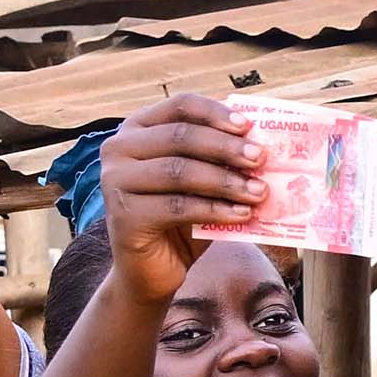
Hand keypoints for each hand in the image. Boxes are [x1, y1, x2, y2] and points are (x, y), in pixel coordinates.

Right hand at [99, 92, 261, 318]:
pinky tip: (243, 215)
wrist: (153, 270)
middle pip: (181, 137)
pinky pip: (177, 206)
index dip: (216, 113)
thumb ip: (218, 158)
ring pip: (179, 171)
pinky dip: (215, 210)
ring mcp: (115, 182)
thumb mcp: (200, 181)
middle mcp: (118, 148)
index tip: (249, 126)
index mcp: (137, 128)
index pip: (180, 106)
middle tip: (261, 159)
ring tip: (259, 191)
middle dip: (226, 147)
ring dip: (226, 180)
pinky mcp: (124, 216)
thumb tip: (261, 141)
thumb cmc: (181, 219)